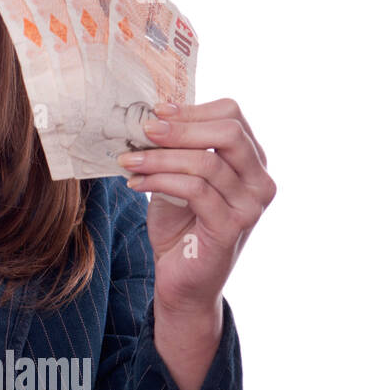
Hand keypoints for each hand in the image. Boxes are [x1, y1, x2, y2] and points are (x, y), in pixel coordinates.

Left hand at [117, 98, 276, 320]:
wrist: (182, 279)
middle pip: (228, 132)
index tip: (156, 112)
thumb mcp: (177, 178)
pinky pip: (196, 190)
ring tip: (128, 161)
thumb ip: (176, 150)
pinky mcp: (232, 226)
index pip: (233, 116)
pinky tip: (135, 183)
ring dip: (160, 158)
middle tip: (143, 131)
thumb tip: (149, 117)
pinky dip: (160, 181)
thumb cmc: (180, 225)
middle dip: (180, 128)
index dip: (192, 110)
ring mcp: (251, 205)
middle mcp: (261, 181)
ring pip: (207, 162)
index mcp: (252, 161)